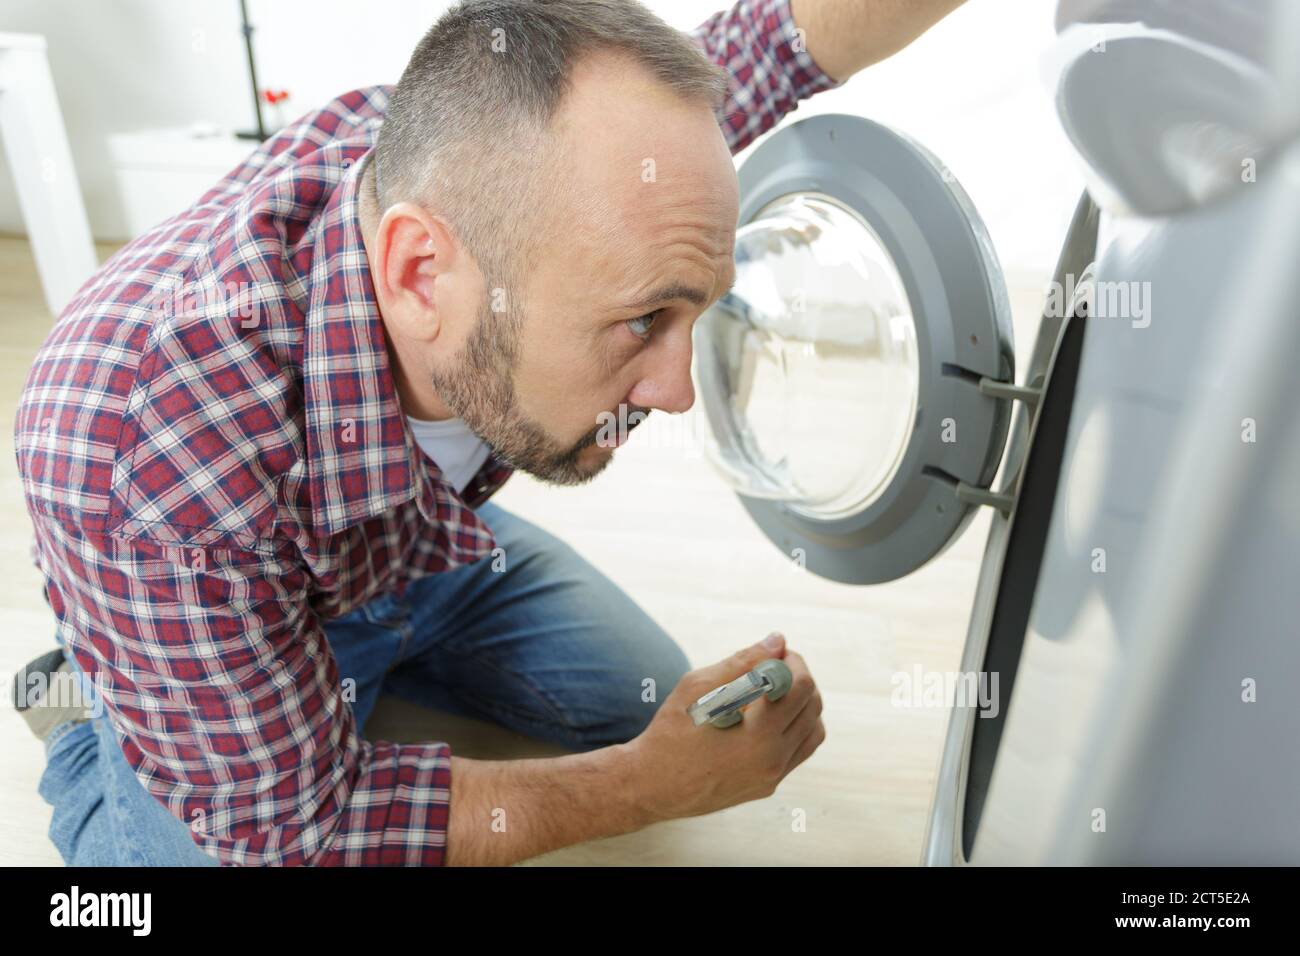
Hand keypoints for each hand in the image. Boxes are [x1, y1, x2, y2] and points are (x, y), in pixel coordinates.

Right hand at [621, 633, 825, 824]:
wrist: (652, 786)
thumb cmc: (671, 732)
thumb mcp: (699, 687)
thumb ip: (743, 662)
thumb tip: (777, 641)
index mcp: (759, 736)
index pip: (801, 687)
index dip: (792, 662)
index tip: (775, 654)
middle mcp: (773, 760)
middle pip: (813, 706)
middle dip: (800, 678)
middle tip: (775, 667)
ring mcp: (773, 777)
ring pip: (814, 731)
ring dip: (803, 704)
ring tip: (775, 691)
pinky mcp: (768, 786)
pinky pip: (799, 751)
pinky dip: (795, 728)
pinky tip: (770, 716)